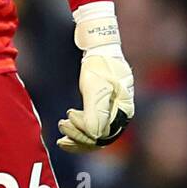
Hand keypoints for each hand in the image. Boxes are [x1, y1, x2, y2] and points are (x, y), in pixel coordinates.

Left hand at [57, 10, 134, 152]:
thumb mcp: (96, 87)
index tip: (69, 115)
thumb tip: (95, 136)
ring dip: (77, 138)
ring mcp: (113, 113)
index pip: (105, 133)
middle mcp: (121, 115)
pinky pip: (93, 129)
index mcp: (125, 110)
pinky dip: (79, 133)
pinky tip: (66, 131)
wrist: (100, 49)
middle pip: (101, 138)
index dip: (85, 131)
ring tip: (61, 133)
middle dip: (79, 137)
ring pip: (96, 137)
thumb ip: (96, 112)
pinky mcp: (104, 111)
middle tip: (61, 125)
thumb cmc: (99, 65)